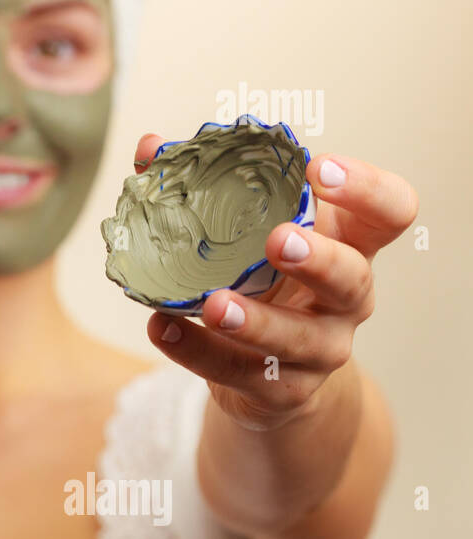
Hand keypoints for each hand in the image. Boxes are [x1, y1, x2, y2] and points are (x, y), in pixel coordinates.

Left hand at [134, 134, 417, 429]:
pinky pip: (239, 372)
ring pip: (297, 338)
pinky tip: (162, 327)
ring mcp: (319, 349)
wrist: (270, 377)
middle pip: (352, 277)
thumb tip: (148, 147)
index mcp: (350, 245)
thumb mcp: (250, 233)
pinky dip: (196, 351)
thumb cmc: (264, 281)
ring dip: (254, 320)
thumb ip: (204, 188)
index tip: (321, 168)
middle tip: (280, 239)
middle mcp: (347, 298)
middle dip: (318, 259)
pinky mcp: (281, 390)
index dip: (367, 190)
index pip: (390, 212)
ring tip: (213, 304)